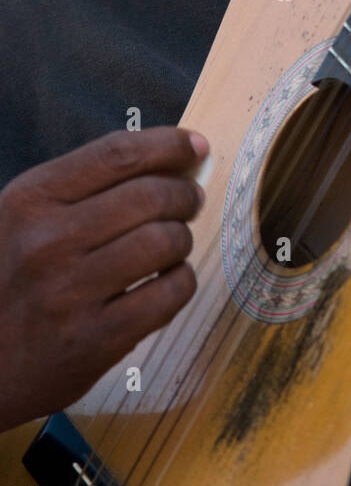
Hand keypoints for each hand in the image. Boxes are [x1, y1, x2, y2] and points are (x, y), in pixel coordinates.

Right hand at [0, 126, 207, 431]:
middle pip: (150, 195)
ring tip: (172, 244)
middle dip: (184, 194)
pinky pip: (169, 294)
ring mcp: (70, 293)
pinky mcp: (94, 340)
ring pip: (165, 242)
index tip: (196, 146)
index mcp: (30, 200)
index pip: (118, 154)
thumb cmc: (11, 279)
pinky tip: (167, 282)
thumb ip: (88, 186)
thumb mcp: (26, 218)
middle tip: (188, 201)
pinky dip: (181, 281)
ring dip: (182, 239)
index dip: (170, 145)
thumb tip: (174, 160)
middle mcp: (47, 242)